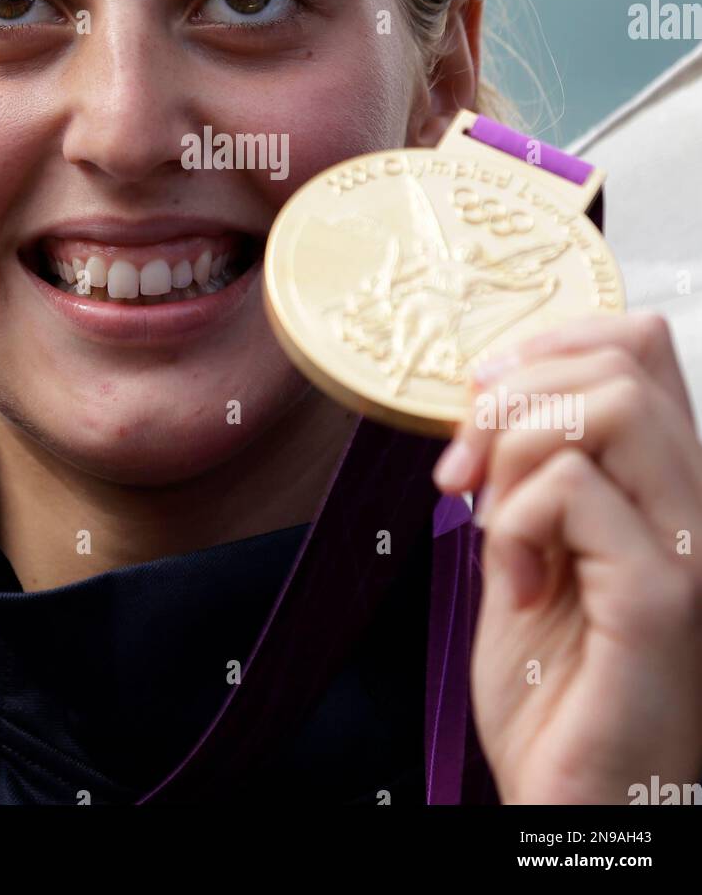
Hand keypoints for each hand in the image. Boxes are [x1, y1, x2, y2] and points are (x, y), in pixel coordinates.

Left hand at [433, 311, 701, 804]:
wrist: (575, 802)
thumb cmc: (552, 686)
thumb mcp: (527, 545)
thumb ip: (525, 468)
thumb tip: (491, 388)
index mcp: (662, 483)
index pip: (635, 342)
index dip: (546, 346)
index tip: (480, 403)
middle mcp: (694, 502)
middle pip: (620, 359)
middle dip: (510, 396)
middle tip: (465, 472)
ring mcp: (690, 545)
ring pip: (610, 403)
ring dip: (514, 453)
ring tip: (499, 531)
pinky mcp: (664, 595)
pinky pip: (572, 488)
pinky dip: (512, 524)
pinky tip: (518, 585)